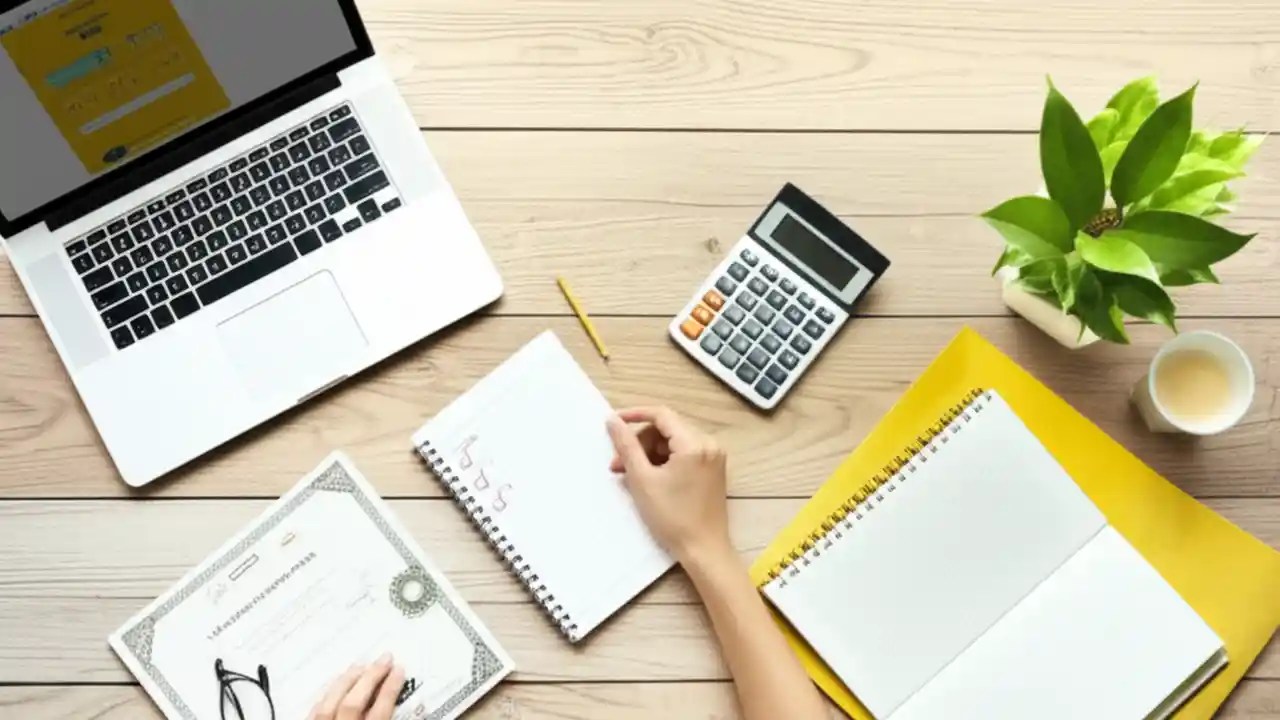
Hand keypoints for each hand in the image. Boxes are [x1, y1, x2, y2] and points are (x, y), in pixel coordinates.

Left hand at [310, 654, 404, 719]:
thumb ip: (389, 717)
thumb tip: (401, 702)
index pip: (380, 711)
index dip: (391, 688)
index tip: (399, 669)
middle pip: (352, 703)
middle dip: (370, 677)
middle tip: (385, 658)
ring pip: (328, 705)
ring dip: (345, 682)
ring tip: (359, 666)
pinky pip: (312, 713)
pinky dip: (325, 698)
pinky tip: (333, 688)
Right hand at [606, 407, 731, 564]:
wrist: (703, 549)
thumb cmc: (672, 517)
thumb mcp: (642, 480)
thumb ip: (626, 446)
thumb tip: (613, 421)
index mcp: (695, 444)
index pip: (662, 415)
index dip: (635, 415)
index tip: (613, 423)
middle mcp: (709, 444)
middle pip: (667, 428)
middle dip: (640, 442)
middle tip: (618, 464)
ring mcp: (714, 456)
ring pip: (674, 441)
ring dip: (650, 453)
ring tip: (631, 475)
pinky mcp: (713, 468)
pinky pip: (685, 453)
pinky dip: (665, 460)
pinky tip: (650, 478)